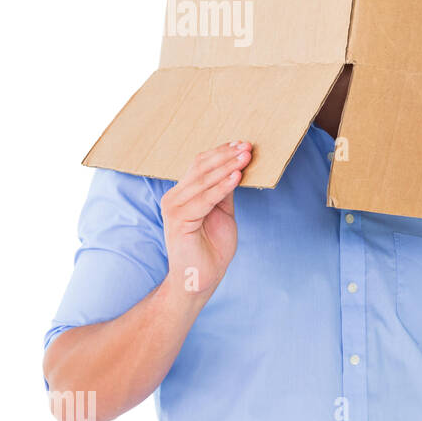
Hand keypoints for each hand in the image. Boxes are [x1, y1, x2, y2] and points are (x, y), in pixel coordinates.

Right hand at [160, 142, 252, 299]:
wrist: (200, 278)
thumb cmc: (211, 247)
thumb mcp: (222, 212)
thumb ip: (225, 191)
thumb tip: (238, 168)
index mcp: (182, 193)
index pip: (200, 165)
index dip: (221, 152)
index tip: (241, 143)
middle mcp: (173, 198)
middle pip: (201, 168)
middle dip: (227, 156)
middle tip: (247, 146)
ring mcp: (174, 208)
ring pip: (203, 181)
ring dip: (227, 167)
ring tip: (246, 157)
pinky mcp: (179, 221)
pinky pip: (205, 199)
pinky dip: (222, 187)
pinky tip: (237, 177)